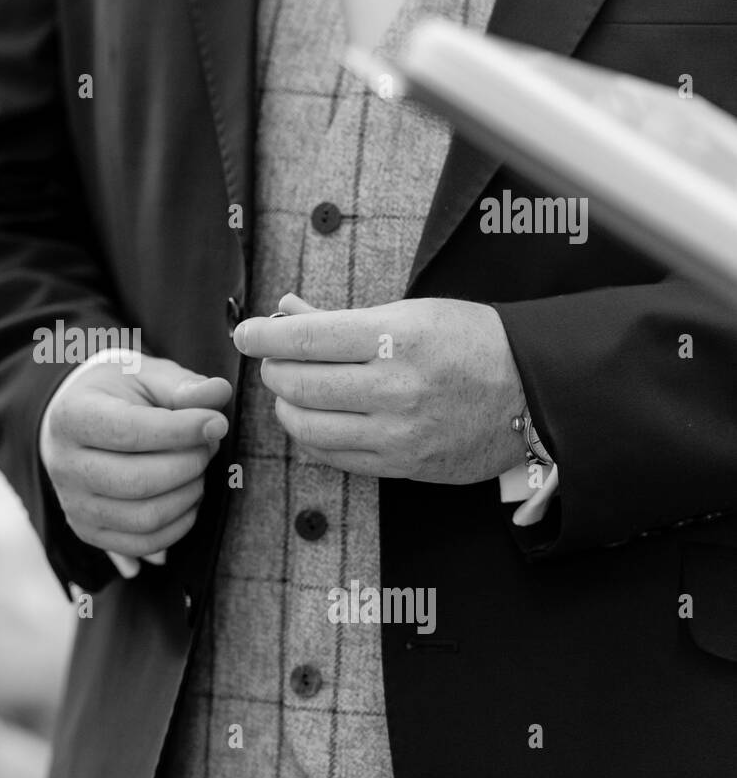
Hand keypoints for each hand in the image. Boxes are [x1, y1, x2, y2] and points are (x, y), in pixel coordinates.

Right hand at [40, 354, 232, 557]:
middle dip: (189, 464)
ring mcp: (74, 504)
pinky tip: (189, 496)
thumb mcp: (146, 375)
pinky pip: (144, 544)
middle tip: (209, 446)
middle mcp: (63, 465)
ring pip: (145, 518)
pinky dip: (178, 525)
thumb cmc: (118, 394)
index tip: (217, 423)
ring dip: (188, 495)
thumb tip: (218, 393)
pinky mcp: (89, 532)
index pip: (130, 431)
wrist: (80, 422)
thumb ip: (182, 385)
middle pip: (138, 481)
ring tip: (199, 469)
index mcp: (72, 416)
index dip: (182, 430)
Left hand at [234, 294, 527, 483]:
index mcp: (398, 337)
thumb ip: (341, 318)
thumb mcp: (410, 312)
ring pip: (306, 425)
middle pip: (298, 383)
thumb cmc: (470, 341)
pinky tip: (315, 419)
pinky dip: (311, 435)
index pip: (306, 338)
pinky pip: (332, 455)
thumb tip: (284, 311)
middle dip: (274, 369)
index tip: (244, 333)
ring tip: (292, 391)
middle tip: (274, 360)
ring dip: (286, 406)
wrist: (533, 391)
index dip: (263, 336)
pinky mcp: (402, 465)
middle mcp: (396, 387)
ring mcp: (399, 432)